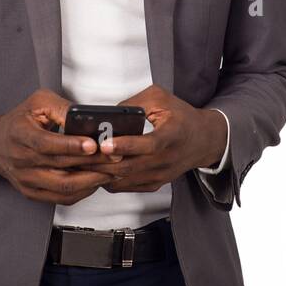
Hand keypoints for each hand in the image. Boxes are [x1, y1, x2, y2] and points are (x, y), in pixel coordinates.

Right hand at [0, 90, 114, 203]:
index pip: (47, 144)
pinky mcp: (32, 192)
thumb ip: (62, 108)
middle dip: (92, 163)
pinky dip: (81, 192)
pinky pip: (60, 198)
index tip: (93, 144)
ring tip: (111, 171)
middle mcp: (22, 160)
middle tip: (115, 157)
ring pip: (63, 187)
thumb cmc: (19, 120)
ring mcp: (26, 179)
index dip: (71, 145)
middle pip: (61, 167)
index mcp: (20, 134)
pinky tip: (95, 181)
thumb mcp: (38, 102)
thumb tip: (87, 118)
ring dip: (91, 181)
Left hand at [69, 85, 226, 192]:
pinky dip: (109, 180)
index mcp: (172, 135)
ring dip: (102, 172)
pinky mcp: (154, 183)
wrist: (203, 140)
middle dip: (102, 161)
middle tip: (82, 154)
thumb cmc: (181, 117)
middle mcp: (167, 159)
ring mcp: (160, 174)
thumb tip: (108, 115)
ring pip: (125, 180)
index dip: (126, 146)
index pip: (148, 145)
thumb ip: (134, 104)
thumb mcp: (160, 98)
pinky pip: (126, 186)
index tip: (106, 144)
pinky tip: (96, 169)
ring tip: (82, 162)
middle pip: (130, 166)